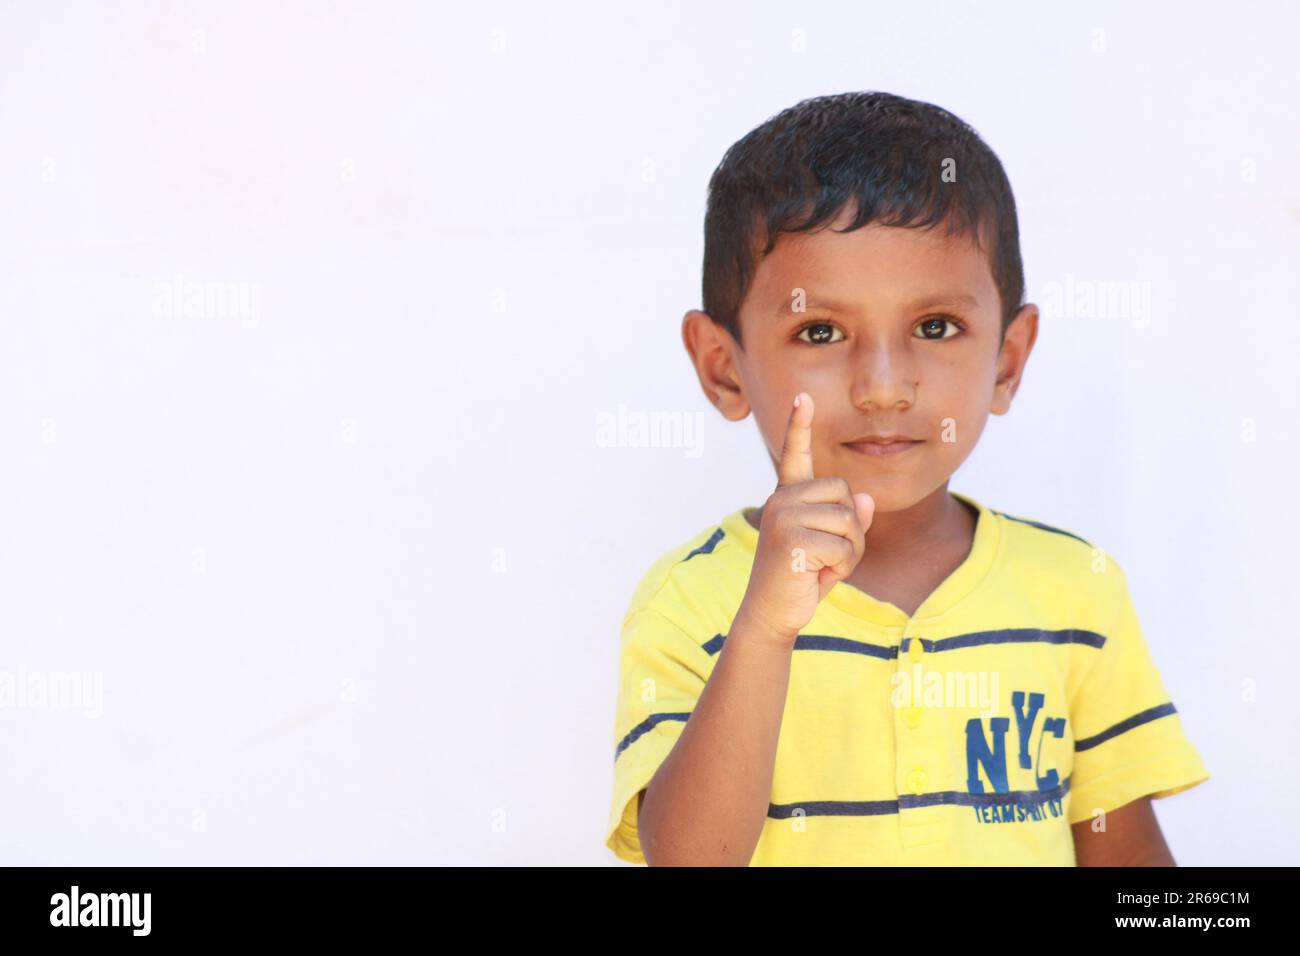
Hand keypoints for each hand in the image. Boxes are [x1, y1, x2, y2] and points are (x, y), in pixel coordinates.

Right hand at [736, 392, 874, 645]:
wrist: (772, 615)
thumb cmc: (803, 579)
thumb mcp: (833, 546)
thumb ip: (849, 520)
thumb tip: (864, 498)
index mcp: (788, 497)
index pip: (795, 454)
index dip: (799, 425)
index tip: (802, 397)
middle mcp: (781, 500)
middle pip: (846, 492)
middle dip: (851, 529)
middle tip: (827, 556)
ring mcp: (783, 516)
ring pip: (849, 520)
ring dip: (849, 552)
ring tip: (823, 568)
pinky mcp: (791, 538)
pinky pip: (844, 545)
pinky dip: (842, 567)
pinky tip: (817, 577)